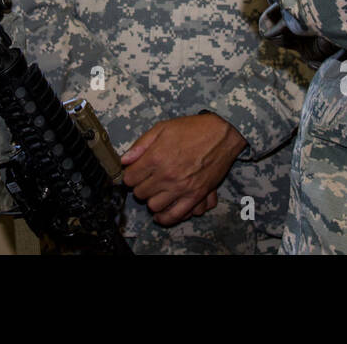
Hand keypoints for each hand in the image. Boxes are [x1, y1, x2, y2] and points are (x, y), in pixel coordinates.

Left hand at [120, 114, 245, 226]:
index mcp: (156, 157)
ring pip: (153, 206)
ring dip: (151, 199)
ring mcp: (181, 188)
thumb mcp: (162, 128)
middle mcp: (167, 175)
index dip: (130, 175)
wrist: (221, 135)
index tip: (134, 172)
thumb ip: (141, 144)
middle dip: (139, 186)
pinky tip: (161, 212)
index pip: (130, 178)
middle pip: (140, 193)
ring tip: (155, 191)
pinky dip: (165, 217)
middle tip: (146, 179)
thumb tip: (125, 159)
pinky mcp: (195, 196)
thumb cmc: (192, 129)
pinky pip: (175, 215)